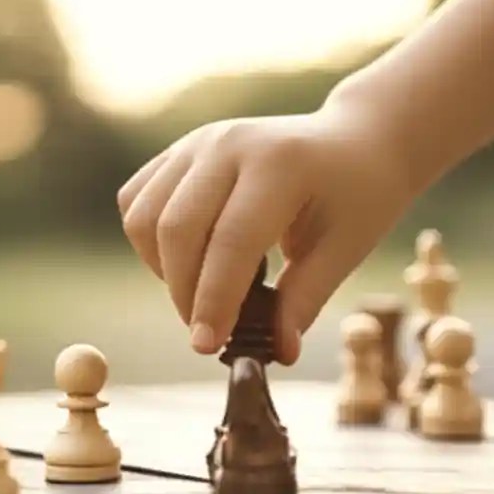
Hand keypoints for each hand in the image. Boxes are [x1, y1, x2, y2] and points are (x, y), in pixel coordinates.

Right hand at [116, 96, 421, 364]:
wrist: (354, 141)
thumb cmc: (358, 196)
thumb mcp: (345, 249)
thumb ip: (304, 299)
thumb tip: (278, 352)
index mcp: (279, 163)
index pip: (231, 241)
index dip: (215, 300)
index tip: (208, 346)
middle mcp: (229, 144)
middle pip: (176, 229)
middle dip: (184, 294)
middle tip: (209, 332)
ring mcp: (198, 143)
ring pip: (144, 217)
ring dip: (163, 270)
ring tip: (205, 292)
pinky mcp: (179, 152)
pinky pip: (136, 202)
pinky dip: (150, 243)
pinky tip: (190, 260)